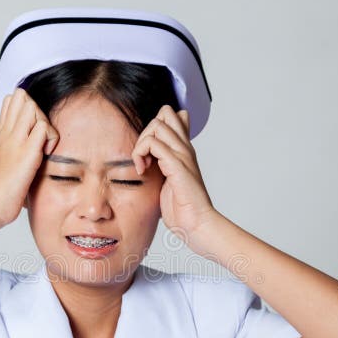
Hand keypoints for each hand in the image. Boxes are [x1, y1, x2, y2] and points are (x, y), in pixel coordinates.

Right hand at [0, 87, 58, 227]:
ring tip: (42, 145)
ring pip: (33, 107)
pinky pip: (44, 128)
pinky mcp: (27, 152)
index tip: (31, 127)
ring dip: (44, 122)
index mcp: (1, 134)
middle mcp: (7, 133)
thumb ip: (14, 150)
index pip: (10, 101)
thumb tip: (30, 147)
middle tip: (39, 135)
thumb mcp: (4, 161)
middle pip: (21, 97)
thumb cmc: (0, 189)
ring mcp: (16, 141)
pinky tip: (45, 154)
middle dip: (36, 110)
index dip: (24, 107)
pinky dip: (51, 138)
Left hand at [131, 105, 218, 253]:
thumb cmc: (183, 208)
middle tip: (143, 155)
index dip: (155, 127)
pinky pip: (154, 143)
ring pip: (157, 124)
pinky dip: (141, 154)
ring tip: (142, 164)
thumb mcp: (166, 182)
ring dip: (141, 142)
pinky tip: (142, 170)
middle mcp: (185, 148)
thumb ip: (160, 166)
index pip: (173, 116)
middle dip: (146, 131)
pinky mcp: (177, 165)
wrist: (197, 224)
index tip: (148, 152)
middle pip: (165, 113)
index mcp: (183, 151)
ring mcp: (182, 155)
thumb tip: (150, 159)